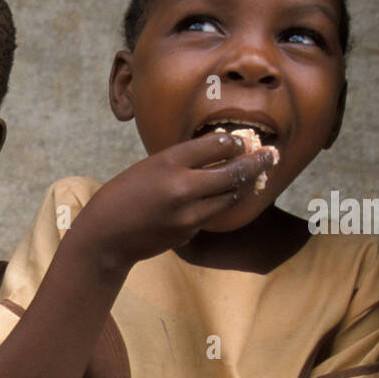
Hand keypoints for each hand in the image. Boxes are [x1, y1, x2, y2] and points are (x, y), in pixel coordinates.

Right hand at [75, 132, 275, 269]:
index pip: (215, 145)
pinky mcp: (188, 234)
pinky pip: (210, 216)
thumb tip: (223, 149)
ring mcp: (187, 215)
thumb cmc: (124, 195)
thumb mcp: (150, 167)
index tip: (244, 140)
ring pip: (229, 198)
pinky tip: (213, 200)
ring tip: (255, 176)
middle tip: (273, 154)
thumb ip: (183, 160)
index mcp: (168, 163)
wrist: (105, 236)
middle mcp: (182, 188)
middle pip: (233, 173)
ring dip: (244, 186)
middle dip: (257, 163)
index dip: (235, 141)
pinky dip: (215, 206)